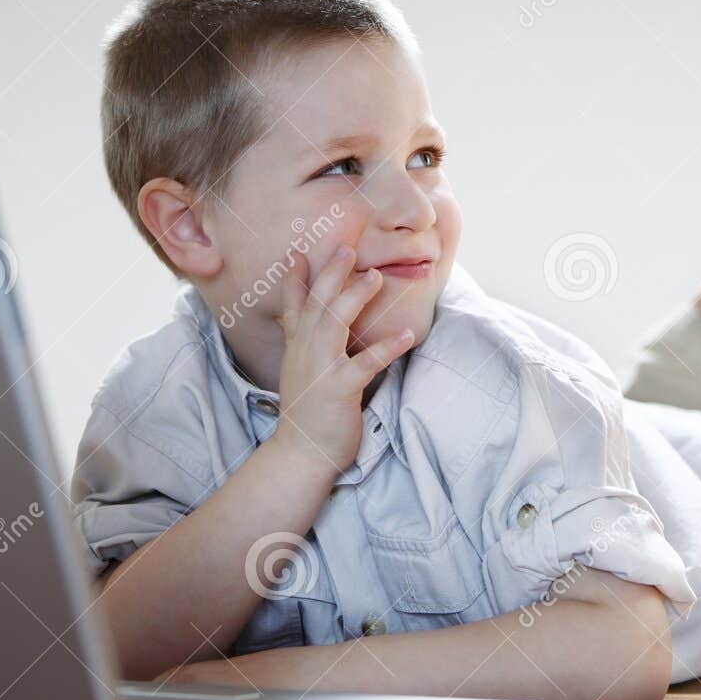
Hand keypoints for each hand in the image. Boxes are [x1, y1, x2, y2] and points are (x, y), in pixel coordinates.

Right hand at [272, 245, 414, 474]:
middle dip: (330, 273)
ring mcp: (320, 368)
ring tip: (375, 276)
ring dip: (355, 297)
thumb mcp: (300, 374)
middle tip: (347, 247)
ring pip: (334, 323)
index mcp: (297, 348)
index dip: (295, 279)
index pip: (293, 306)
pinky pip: (365, 363)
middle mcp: (304, 352)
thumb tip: (311, 329)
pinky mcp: (339, 389)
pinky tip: (407, 336)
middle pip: (316, 303)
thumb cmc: (308, 415)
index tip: (298, 252)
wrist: (301, 453)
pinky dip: (387, 348)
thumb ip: (306, 348)